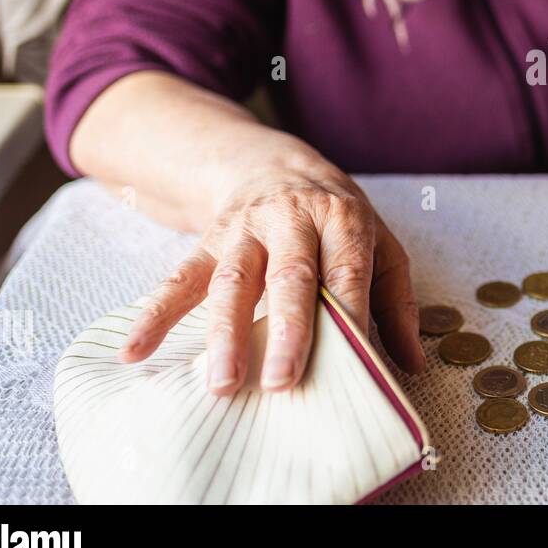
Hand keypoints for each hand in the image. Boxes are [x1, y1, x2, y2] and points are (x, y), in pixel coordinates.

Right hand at [119, 161, 424, 393]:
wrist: (274, 163)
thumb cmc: (336, 217)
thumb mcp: (379, 243)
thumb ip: (397, 301)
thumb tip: (415, 364)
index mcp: (342, 219)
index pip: (347, 268)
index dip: (350, 310)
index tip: (352, 359)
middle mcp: (292, 220)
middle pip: (289, 276)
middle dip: (287, 330)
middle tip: (282, 382)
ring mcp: (244, 230)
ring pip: (231, 280)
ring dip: (225, 333)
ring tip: (221, 383)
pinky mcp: (206, 242)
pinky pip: (178, 278)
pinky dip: (154, 314)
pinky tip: (133, 350)